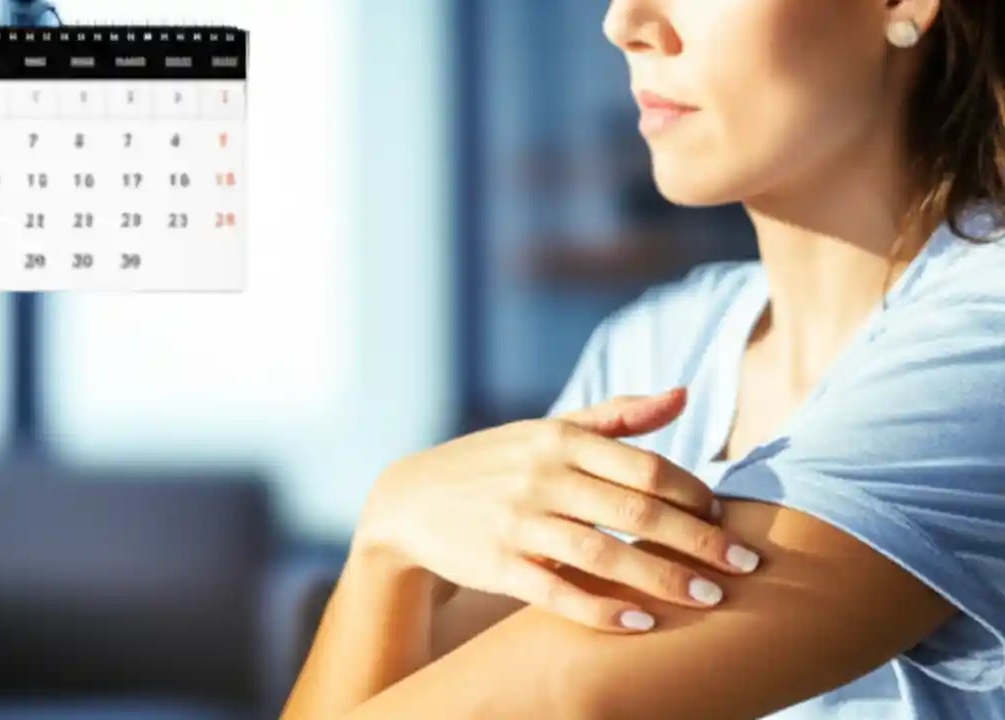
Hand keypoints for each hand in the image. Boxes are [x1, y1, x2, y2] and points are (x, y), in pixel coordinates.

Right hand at [353, 387, 760, 632]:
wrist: (409, 501)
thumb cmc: (494, 463)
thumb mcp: (547, 428)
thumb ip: (617, 416)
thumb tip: (684, 394)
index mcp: (560, 437)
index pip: (646, 465)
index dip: (695, 493)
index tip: (730, 517)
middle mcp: (542, 475)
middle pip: (638, 510)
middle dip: (700, 539)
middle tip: (748, 564)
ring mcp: (518, 521)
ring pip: (605, 553)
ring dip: (664, 578)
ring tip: (712, 598)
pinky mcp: (498, 564)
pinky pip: (558, 591)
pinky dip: (601, 610)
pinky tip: (641, 624)